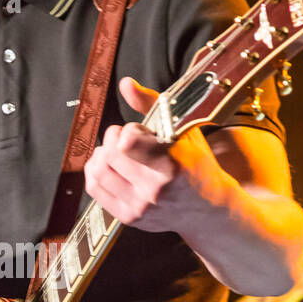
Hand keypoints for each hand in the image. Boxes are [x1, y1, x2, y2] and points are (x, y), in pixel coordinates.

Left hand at [83, 77, 231, 232]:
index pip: (127, 141)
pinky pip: (95, 189)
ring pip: (98, 171)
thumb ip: (152, 105)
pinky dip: (95, 171)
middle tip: (123, 138)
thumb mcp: (183, 130)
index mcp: (172, 165)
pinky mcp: (129, 218)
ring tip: (115, 151)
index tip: (139, 130)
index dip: (128, 130)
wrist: (208, 209)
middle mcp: (155, 189)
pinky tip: (108, 166)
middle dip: (112, 138)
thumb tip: (125, 83)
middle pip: (110, 155)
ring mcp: (141, 207)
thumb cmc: (196, 164)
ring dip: (101, 154)